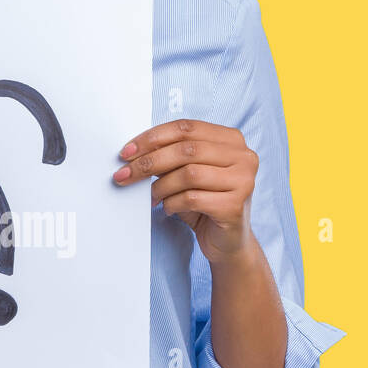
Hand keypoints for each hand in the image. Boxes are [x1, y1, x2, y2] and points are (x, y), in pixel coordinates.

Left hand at [112, 118, 257, 264]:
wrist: (227, 240)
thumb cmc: (204, 200)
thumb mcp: (185, 172)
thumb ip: (168, 156)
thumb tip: (132, 152)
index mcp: (230, 139)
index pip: (185, 128)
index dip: (152, 138)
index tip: (126, 152)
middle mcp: (243, 157)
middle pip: (186, 150)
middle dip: (148, 162)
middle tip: (123, 174)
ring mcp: (243, 181)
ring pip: (188, 174)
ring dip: (160, 186)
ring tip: (151, 196)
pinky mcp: (235, 206)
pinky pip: (192, 198)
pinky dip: (171, 203)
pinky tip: (167, 208)